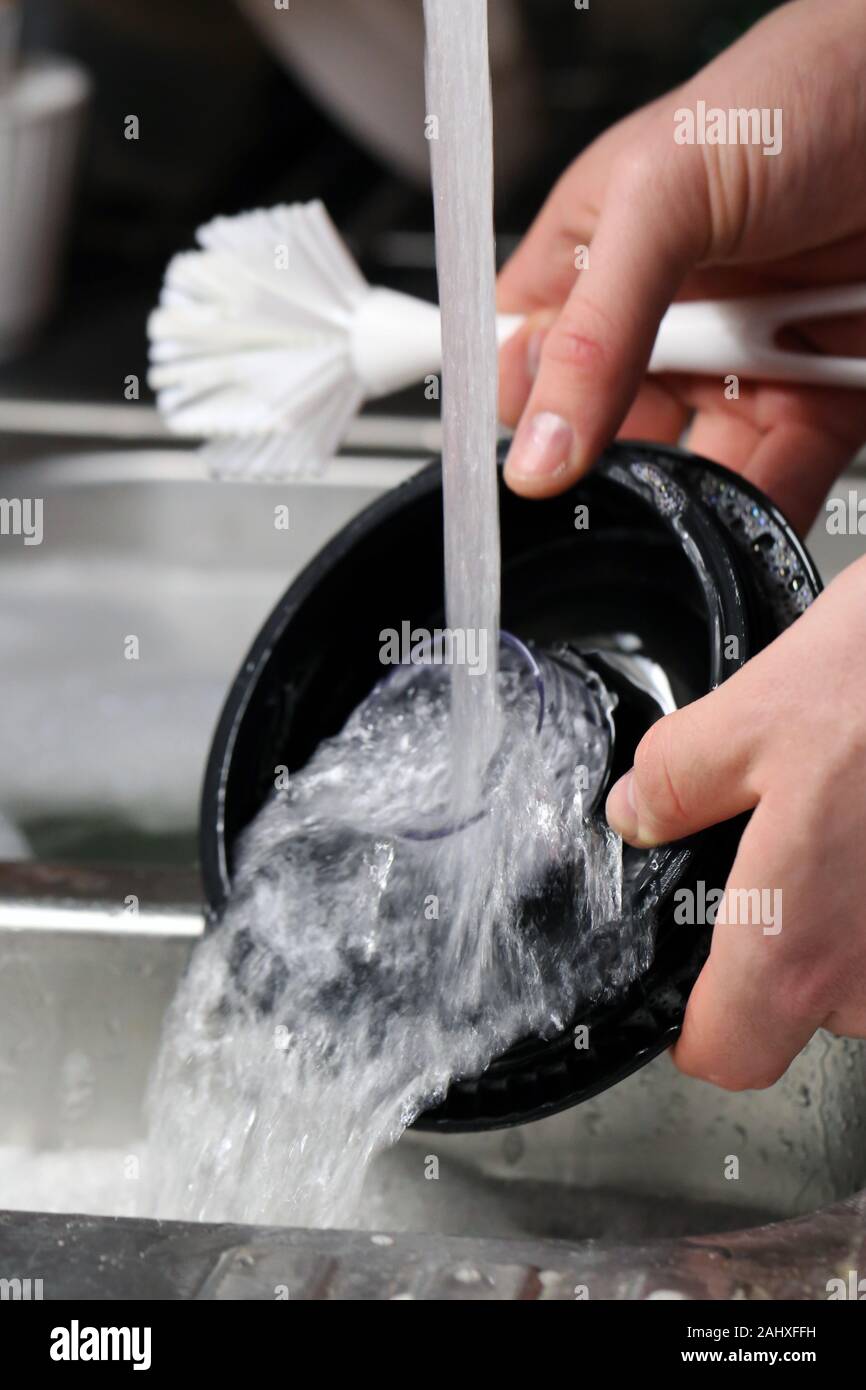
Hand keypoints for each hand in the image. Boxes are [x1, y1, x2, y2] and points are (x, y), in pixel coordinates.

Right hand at [498, 0, 865, 534]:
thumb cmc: (801, 94)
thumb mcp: (664, 199)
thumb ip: (595, 328)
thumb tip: (538, 446)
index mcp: (595, 258)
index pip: (521, 361)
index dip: (516, 418)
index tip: (520, 473)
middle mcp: (660, 320)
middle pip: (600, 436)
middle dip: (603, 476)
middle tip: (606, 505)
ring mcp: (734, 365)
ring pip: (686, 473)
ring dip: (685, 505)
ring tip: (680, 522)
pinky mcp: (809, 398)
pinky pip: (774, 480)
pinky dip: (762, 515)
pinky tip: (745, 527)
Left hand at [605, 555, 865, 1087]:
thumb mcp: (748, 719)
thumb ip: (675, 782)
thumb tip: (638, 811)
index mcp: (796, 946)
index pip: (729, 1057)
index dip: (694, 1028)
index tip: (686, 991)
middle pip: (801, 1004)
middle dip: (777, 937)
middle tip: (774, 848)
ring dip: (850, 909)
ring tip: (848, 813)